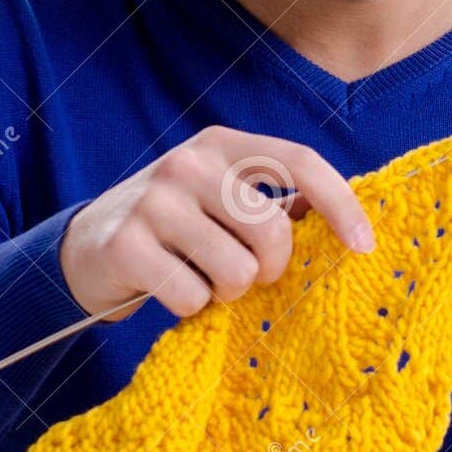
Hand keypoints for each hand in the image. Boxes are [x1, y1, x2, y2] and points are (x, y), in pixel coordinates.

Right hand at [59, 125, 375, 321]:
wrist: (87, 247)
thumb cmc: (178, 227)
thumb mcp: (223, 198)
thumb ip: (276, 204)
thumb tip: (347, 227)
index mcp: (223, 144)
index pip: (299, 161)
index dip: (340, 203)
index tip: (364, 246)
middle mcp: (189, 162)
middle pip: (272, 229)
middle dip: (270, 268)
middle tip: (247, 274)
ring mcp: (154, 201)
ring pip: (236, 270)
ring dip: (227, 290)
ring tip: (204, 278)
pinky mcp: (126, 245)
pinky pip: (191, 297)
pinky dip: (190, 307)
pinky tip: (170, 287)